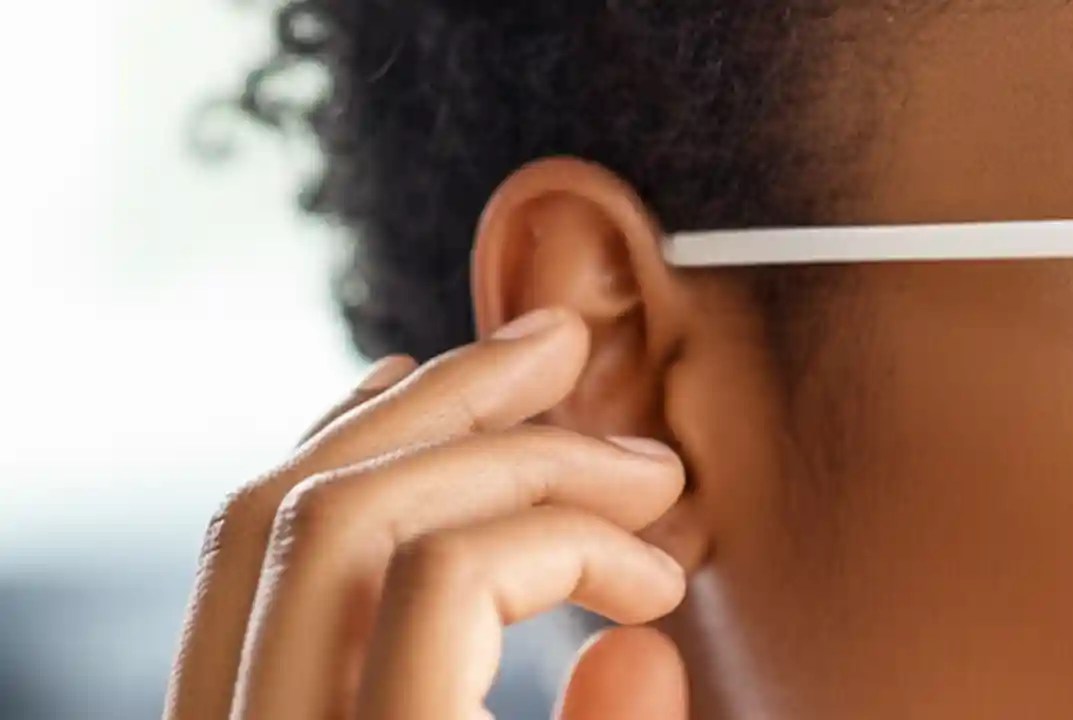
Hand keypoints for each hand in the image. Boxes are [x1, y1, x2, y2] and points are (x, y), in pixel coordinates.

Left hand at [164, 307, 690, 719]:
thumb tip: (636, 649)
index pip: (450, 580)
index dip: (575, 542)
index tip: (658, 579)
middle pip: (340, 511)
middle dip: (490, 426)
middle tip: (596, 392)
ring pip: (261, 510)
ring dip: (407, 417)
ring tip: (514, 369)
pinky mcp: (206, 707)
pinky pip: (235, 552)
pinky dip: (329, 460)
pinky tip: (398, 416)